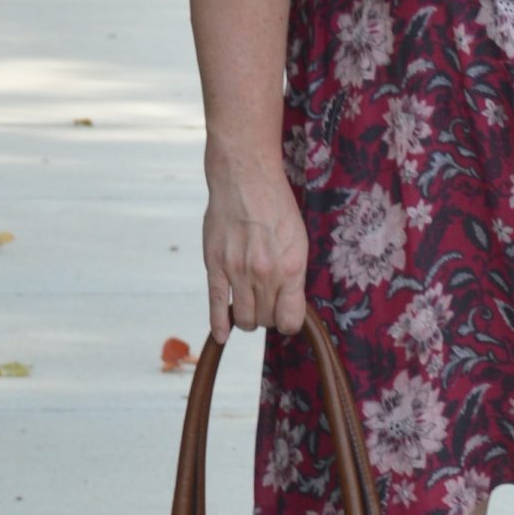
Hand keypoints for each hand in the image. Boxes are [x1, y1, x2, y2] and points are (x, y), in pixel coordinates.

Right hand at [202, 160, 308, 342]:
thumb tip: (289, 306)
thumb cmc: (276, 208)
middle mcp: (265, 274)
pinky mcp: (215, 266)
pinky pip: (216, 305)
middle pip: (266, 321)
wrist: (245, 180)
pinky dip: (219, 325)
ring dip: (247, 319)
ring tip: (248, 306)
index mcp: (291, 269)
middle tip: (265, 303)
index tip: (284, 316)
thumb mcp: (298, 241)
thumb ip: (294, 276)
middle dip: (267, 317)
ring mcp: (238, 271)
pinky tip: (222, 334)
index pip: (290, 321)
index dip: (288, 322)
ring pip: (244, 319)